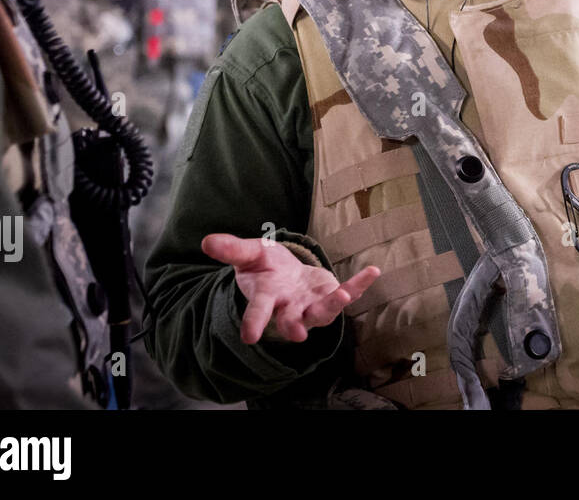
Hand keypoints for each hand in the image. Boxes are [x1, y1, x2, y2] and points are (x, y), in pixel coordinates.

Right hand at [202, 233, 379, 343]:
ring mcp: (311, 305)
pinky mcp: (330, 296)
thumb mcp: (248, 254)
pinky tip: (373, 271)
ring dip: (331, 307)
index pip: (258, 310)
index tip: (249, 336)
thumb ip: (231, 249)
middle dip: (293, 326)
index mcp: (266, 296)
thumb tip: (206, 241)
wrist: (286, 275)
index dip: (254, 321)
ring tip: (342, 296)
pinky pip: (347, 293)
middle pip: (290, 320)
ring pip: (322, 314)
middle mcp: (289, 307)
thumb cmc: (265, 267)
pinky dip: (359, 284)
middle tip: (298, 334)